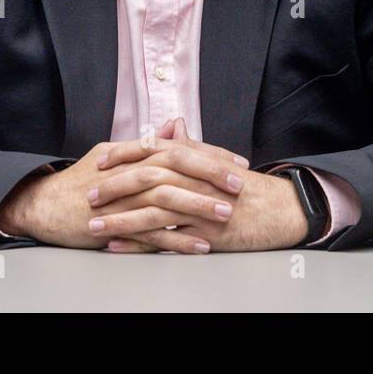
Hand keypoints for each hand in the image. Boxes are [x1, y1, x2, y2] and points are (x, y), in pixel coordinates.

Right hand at [0, 119, 246, 251]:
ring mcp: (120, 197)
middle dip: (210, 174)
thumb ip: (147, 144)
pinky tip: (199, 245)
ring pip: (165, 197)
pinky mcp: (113, 224)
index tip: (236, 162)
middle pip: (174, 166)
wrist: (42, 204)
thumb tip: (175, 128)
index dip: (208, 154)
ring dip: (198, 206)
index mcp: (130, 152)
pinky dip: (177, 239)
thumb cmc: (80, 182)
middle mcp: (126, 170)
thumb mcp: (113, 154)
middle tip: (239, 184)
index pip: (176, 147)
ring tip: (226, 213)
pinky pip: (151, 233)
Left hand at [93, 118, 308, 252]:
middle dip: (113, 186)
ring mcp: (199, 206)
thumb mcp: (218, 163)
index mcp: (196, 158)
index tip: (99, 160)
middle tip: (88, 194)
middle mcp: (195, 178)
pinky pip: (166, 239)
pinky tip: (118, 246)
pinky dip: (138, 243)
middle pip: (146, 177)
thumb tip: (171, 127)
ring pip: (151, 209)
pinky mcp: (204, 232)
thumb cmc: (250, 188)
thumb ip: (191, 146)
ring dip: (118, 217)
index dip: (123, 154)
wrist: (283, 210)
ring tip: (94, 225)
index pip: (152, 149)